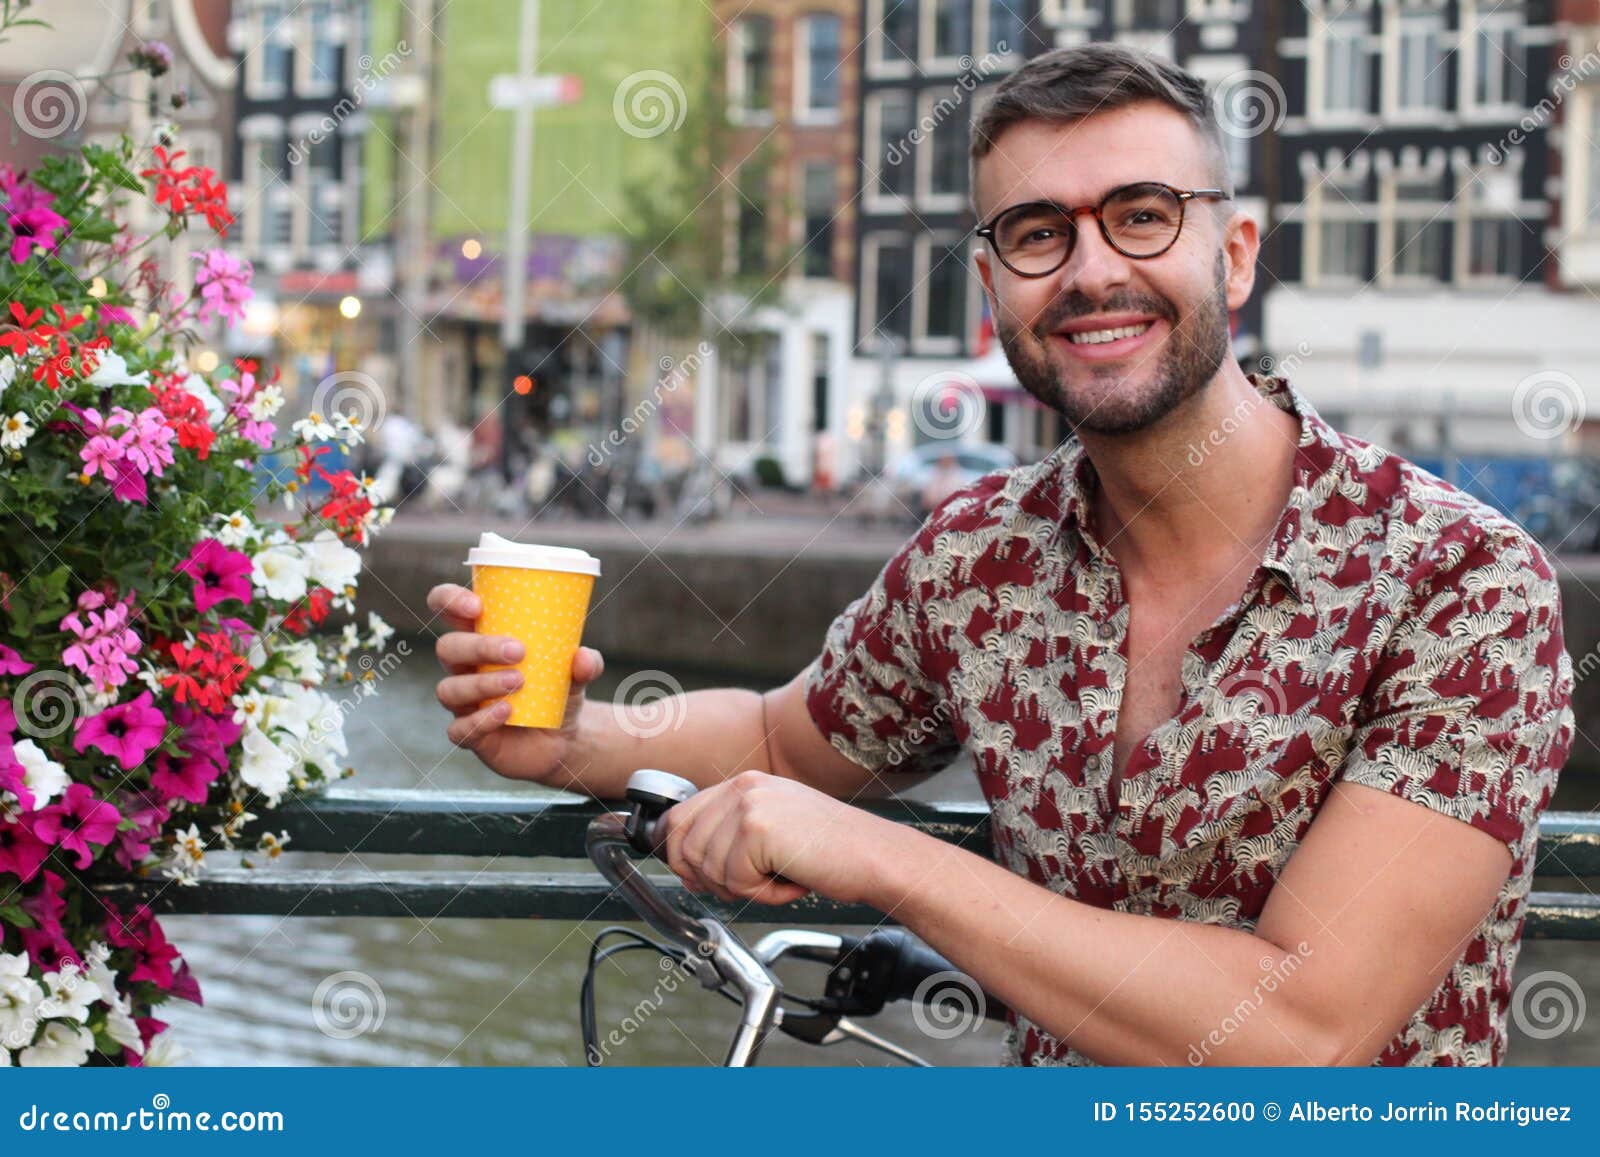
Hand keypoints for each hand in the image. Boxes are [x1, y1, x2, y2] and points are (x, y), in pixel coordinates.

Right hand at [427, 582, 603, 785]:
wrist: (561, 740)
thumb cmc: (556, 691)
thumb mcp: (576, 674)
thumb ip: (586, 664)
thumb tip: (584, 657)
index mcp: (481, 639)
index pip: (448, 610)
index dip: (450, 601)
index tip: (476, 606)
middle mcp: (464, 668)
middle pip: (448, 648)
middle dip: (479, 646)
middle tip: (518, 651)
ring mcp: (464, 703)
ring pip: (450, 689)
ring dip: (482, 683)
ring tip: (519, 682)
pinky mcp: (470, 735)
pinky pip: (460, 729)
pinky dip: (481, 720)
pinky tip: (506, 711)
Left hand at [655, 771, 884, 906]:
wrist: (877, 857)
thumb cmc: (833, 852)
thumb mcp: (773, 835)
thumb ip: (728, 841)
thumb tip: (685, 869)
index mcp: (745, 784)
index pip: (678, 818)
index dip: (680, 856)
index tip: (697, 879)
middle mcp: (743, 787)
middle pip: (685, 846)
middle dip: (711, 879)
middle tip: (752, 885)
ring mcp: (749, 804)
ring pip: (707, 867)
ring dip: (743, 889)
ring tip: (781, 879)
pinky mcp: (758, 828)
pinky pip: (735, 880)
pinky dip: (763, 895)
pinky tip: (792, 882)